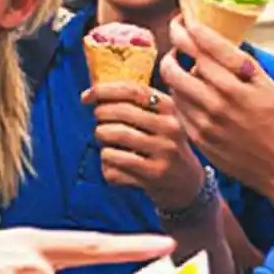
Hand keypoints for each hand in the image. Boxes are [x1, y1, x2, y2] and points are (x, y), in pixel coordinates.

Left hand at [80, 82, 205, 210]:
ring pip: (115, 136)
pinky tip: (111, 162)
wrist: (187, 183)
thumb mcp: (160, 119)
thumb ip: (135, 104)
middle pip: (121, 112)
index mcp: (169, 107)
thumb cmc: (163, 144)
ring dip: (101, 136)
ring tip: (104, 139)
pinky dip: (106, 161)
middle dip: (100, 114)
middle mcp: (170, 127)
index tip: (85, 96)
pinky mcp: (154, 174)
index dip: (104, 90)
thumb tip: (94, 92)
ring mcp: (164, 152)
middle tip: (98, 121)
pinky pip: (114, 162)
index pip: (132, 90)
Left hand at [159, 15, 273, 194]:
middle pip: (178, 64)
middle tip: (176, 40)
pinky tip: (189, 93)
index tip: (183, 19)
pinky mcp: (200, 138)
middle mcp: (222, 99)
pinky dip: (180, 96)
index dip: (189, 27)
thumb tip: (213, 43)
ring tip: (182, 66)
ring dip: (173, 71)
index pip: (205, 44)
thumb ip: (240, 67)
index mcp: (243, 80)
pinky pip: (179, 109)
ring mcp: (208, 121)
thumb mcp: (270, 87)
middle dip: (172, 47)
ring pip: (174, 86)